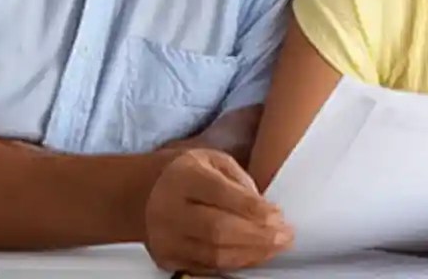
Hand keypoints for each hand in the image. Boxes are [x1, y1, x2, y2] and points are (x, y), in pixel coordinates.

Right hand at [144, 148, 293, 272]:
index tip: (279, 215)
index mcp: (184, 178)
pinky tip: (255, 255)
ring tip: (277, 246)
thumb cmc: (184, 174)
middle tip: (285, 236)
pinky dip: (236, 263)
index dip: (253, 209)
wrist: (141, 195)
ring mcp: (167, 239)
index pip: (221, 194)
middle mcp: (170, 209)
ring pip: (215, 254)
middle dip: (258, 236)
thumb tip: (265, 209)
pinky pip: (207, 267)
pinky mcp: (168, 259)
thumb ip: (239, 180)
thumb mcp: (212, 160)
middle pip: (218, 230)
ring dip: (252, 253)